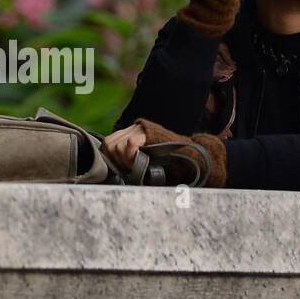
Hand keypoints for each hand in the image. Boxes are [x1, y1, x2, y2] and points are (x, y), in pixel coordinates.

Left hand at [103, 119, 227, 186]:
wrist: (191, 157)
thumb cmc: (170, 165)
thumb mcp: (144, 161)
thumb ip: (128, 160)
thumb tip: (112, 168)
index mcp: (130, 134)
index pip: (108, 144)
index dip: (111, 159)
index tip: (121, 170)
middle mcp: (133, 128)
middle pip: (109, 144)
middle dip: (116, 161)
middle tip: (130, 170)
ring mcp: (140, 128)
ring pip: (116, 145)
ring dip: (123, 160)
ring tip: (136, 167)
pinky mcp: (147, 132)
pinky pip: (130, 144)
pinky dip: (131, 156)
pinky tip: (140, 161)